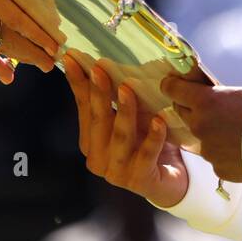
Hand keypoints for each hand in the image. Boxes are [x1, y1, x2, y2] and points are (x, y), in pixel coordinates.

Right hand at [64, 55, 188, 209]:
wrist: (169, 179)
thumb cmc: (146, 143)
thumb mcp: (130, 117)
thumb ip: (118, 97)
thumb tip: (107, 61)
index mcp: (90, 142)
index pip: (83, 108)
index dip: (78, 84)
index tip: (72, 59)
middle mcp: (98, 158)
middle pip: (98, 121)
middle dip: (99, 93)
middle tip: (100, 69)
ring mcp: (117, 173)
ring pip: (120, 137)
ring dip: (124, 111)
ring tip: (128, 89)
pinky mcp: (140, 181)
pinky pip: (146, 154)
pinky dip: (153, 137)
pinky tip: (160, 121)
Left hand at [162, 75, 241, 183]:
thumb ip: (232, 96)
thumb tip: (236, 98)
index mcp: (206, 101)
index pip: (173, 89)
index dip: (172, 85)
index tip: (171, 84)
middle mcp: (201, 125)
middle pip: (182, 113)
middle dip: (189, 108)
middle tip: (204, 107)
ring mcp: (208, 150)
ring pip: (200, 138)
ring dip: (210, 134)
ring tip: (233, 133)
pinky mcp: (219, 169)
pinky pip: (215, 158)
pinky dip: (224, 154)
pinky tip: (241, 150)